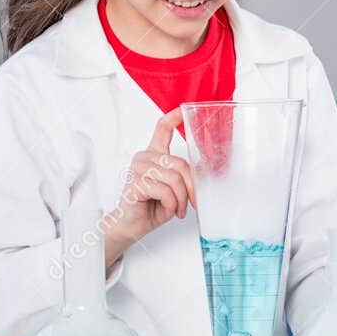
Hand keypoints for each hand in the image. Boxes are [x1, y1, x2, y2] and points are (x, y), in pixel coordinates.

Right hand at [104, 108, 196, 270]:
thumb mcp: (174, 188)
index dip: (173, 118)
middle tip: (192, 203)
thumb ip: (184, 175)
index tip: (183, 109)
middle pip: (180, 164)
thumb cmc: (153, 206)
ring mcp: (137, 169)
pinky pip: (165, 191)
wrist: (133, 225)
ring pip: (174, 179)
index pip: (162, 129)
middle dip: (191, 187)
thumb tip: (204, 171)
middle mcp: (144, 157)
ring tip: (178, 209)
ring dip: (181, 199)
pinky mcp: (134, 183)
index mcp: (154, 155)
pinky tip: (168, 210)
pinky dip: (172, 204)